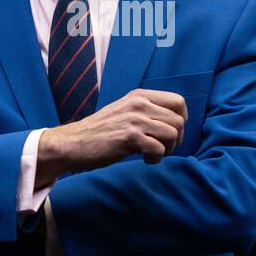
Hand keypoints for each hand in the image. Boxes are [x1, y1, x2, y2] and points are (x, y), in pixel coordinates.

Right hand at [39, 88, 186, 178]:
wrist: (74, 143)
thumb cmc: (101, 131)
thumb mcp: (124, 110)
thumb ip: (146, 110)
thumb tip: (175, 122)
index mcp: (140, 96)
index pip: (178, 101)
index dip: (181, 119)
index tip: (170, 132)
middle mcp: (139, 104)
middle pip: (179, 120)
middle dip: (177, 139)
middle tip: (163, 148)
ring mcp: (135, 120)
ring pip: (173, 134)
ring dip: (168, 149)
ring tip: (152, 154)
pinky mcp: (130, 138)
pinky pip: (159, 149)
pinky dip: (156, 158)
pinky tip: (145, 160)